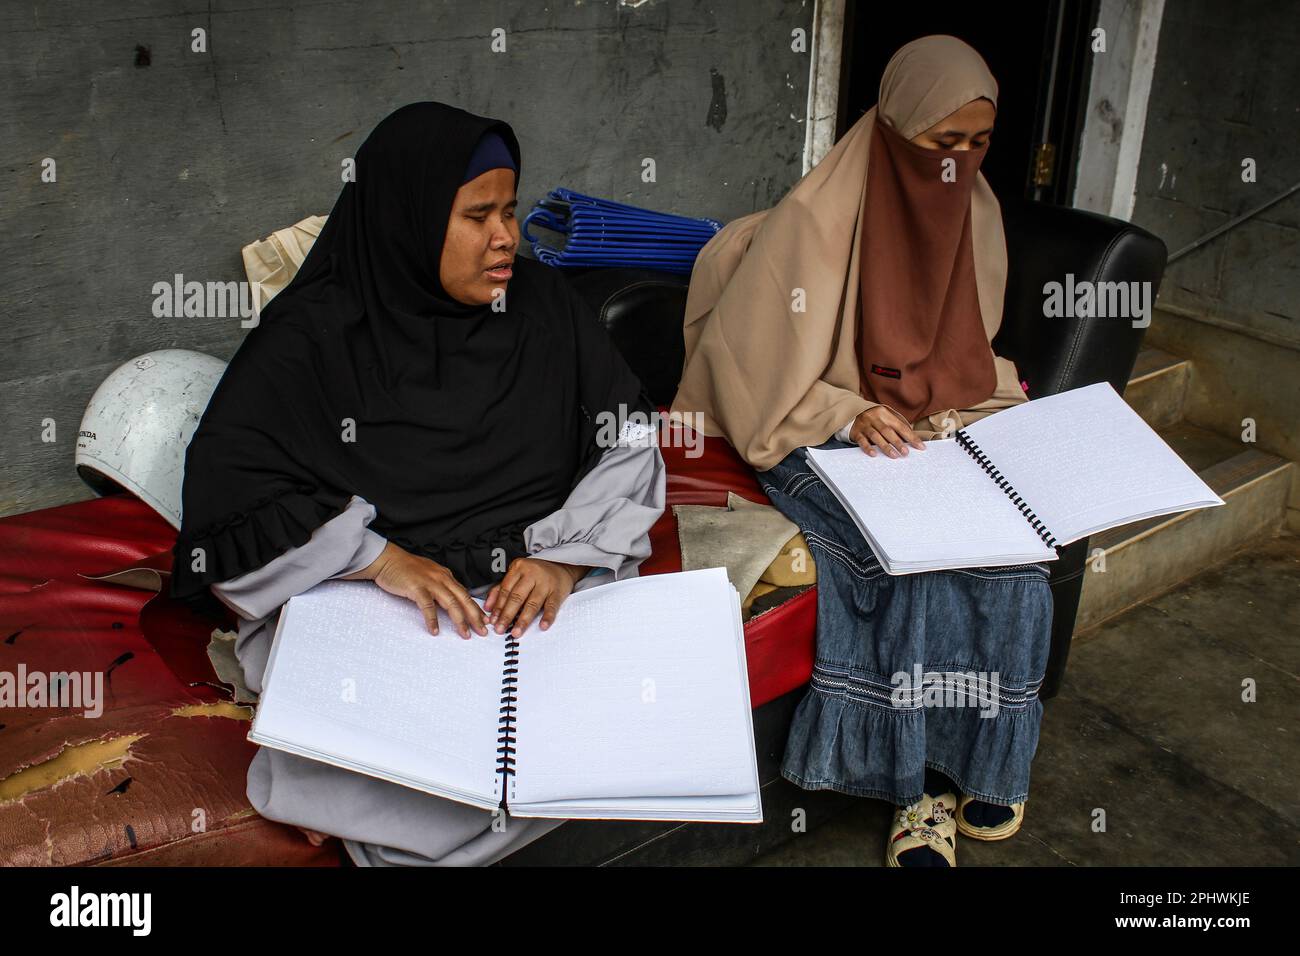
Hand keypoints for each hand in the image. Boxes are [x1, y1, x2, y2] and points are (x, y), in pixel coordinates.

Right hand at [343, 541, 487, 638]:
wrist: (387, 559)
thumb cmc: (405, 569)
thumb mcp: (428, 575)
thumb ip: (440, 586)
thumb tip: (449, 601)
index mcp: (445, 576)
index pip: (465, 594)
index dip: (476, 608)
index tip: (484, 620)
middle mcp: (442, 578)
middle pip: (463, 599)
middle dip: (475, 616)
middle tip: (483, 631)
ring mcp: (430, 582)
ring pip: (451, 603)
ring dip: (460, 620)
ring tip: (465, 634)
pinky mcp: (417, 588)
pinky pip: (428, 606)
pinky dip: (432, 619)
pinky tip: (435, 631)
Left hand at [484, 557, 586, 636]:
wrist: (561, 568)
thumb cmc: (535, 575)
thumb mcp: (517, 576)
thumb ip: (501, 589)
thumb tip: (488, 608)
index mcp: (518, 568)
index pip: (505, 589)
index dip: (498, 606)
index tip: (493, 621)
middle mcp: (532, 573)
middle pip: (517, 597)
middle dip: (507, 615)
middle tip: (500, 630)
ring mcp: (546, 582)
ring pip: (532, 603)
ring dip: (523, 620)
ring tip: (516, 632)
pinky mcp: (558, 591)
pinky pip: (552, 606)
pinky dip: (547, 617)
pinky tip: (542, 626)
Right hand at [850, 406, 924, 458]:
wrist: (852, 412)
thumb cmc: (875, 419)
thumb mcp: (886, 417)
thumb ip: (898, 425)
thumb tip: (914, 439)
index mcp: (885, 413)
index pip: (900, 426)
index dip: (911, 436)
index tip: (920, 446)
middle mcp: (874, 417)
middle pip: (888, 431)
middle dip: (898, 442)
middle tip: (906, 453)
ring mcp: (864, 425)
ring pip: (876, 436)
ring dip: (885, 446)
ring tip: (894, 455)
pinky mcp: (856, 432)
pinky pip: (862, 440)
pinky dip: (867, 447)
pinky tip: (874, 454)